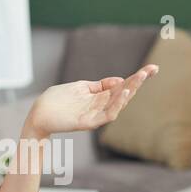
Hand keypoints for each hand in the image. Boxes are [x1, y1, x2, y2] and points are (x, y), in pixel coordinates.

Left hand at [23, 64, 157, 137]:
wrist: (39, 114)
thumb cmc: (57, 100)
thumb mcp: (80, 87)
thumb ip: (99, 85)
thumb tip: (119, 80)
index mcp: (99, 97)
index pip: (122, 86)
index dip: (137, 78)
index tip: (152, 69)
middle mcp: (100, 106)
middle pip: (124, 93)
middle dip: (138, 82)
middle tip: (151, 70)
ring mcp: (95, 115)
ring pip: (118, 103)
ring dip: (130, 91)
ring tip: (139, 78)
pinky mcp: (88, 122)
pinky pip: (107, 114)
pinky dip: (117, 104)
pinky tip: (123, 91)